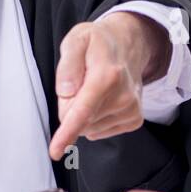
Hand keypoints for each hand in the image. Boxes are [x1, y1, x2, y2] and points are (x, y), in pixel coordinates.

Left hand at [47, 13, 168, 158]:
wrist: (129, 44)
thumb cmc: (99, 43)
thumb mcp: (76, 40)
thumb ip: (68, 65)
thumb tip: (66, 91)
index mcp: (106, 76)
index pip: (82, 111)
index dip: (67, 133)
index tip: (56, 151)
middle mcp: (123, 96)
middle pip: (80, 121)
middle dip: (70, 107)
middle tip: (80, 83)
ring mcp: (131, 109)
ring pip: (89, 129)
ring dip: (85, 113)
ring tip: (95, 88)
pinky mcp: (134, 119)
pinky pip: (100, 131)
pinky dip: (96, 119)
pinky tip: (104, 99)